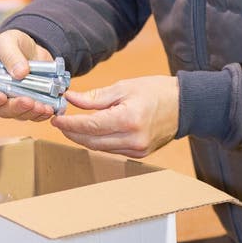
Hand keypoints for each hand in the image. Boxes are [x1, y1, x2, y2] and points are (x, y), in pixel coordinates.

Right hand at [0, 29, 56, 121]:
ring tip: (43, 106)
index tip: (1, 96)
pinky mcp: (31, 105)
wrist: (34, 47)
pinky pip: (36, 114)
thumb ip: (10, 55)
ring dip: (32, 112)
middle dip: (16, 108)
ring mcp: (15, 103)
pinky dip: (43, 113)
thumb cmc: (13, 43)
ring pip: (20, 115)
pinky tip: (51, 109)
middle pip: (2, 110)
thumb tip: (19, 73)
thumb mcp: (8, 41)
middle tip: (28, 102)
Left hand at [52, 75, 179, 157]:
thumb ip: (96, 97)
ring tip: (74, 125)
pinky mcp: (139, 154)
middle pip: (91, 142)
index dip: (70, 124)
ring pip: (99, 148)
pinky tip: (93, 132)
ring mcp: (137, 150)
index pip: (90, 126)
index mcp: (129, 119)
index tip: (57, 119)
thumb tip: (72, 99)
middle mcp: (133, 139)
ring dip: (84, 138)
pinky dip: (99, 142)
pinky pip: (111, 150)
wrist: (184, 105)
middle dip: (73, 133)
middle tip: (61, 122)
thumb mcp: (124, 87)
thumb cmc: (156, 91)